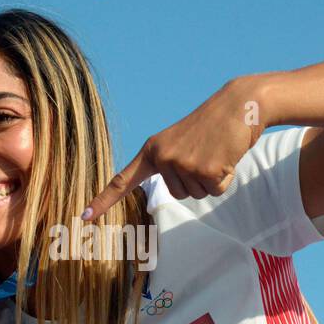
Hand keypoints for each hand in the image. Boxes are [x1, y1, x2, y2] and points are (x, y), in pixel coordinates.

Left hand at [81, 76, 267, 221]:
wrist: (237, 105)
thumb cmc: (210, 126)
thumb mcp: (180, 141)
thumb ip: (170, 163)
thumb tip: (175, 188)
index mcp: (152, 150)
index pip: (122, 180)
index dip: (103, 200)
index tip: (85, 217)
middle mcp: (163, 158)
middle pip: (177, 193)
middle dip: (195, 179)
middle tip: (205, 153)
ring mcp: (183, 164)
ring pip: (196, 195)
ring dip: (210, 179)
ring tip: (214, 152)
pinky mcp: (205, 171)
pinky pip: (214, 192)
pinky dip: (225, 179)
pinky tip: (225, 157)